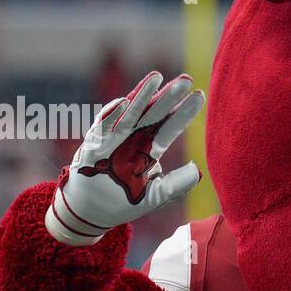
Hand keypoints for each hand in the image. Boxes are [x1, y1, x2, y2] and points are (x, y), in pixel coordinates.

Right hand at [45, 71, 204, 245]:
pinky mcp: (93, 146)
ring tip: (157, 78)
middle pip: (154, 114)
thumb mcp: (156, 195)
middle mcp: (133, 139)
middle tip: (186, 79)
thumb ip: (177, 184)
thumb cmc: (123, 200)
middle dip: (168, 97)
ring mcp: (113, 140)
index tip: (199, 96)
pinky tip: (124, 102)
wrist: (90, 212)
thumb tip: (198, 170)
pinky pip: (102, 128)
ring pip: (130, 114)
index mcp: (149, 149)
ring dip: (142, 96)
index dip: (184, 112)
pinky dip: (112, 115)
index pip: (170, 127)